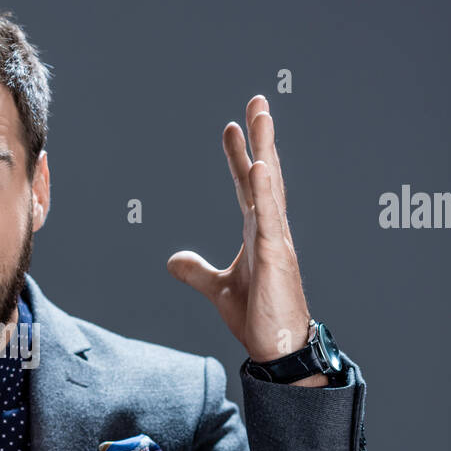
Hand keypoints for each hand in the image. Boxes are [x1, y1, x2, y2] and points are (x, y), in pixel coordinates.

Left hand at [167, 95, 316, 366]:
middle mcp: (269, 229)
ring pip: (271, 185)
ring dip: (266, 148)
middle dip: (260, 137)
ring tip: (261, 114)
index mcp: (257, 233)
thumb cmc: (259, 318)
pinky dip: (266, 191)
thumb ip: (197, 271)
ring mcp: (276, 240)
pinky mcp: (275, 256)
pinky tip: (262, 165)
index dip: (239, 156)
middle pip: (265, 174)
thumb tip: (173, 260)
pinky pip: (270, 218)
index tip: (231, 128)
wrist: (278, 348)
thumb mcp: (218, 289)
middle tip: (257, 101)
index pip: (247, 186)